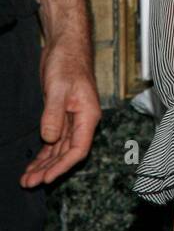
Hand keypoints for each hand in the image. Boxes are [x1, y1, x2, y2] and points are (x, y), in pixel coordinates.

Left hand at [20, 36, 101, 186]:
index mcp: (88, 116)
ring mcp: (72, 119)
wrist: (66, 47)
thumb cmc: (68, 63)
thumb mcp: (59, 89)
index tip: (46, 177)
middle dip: (48, 169)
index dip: (62, 166)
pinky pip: (54, 140)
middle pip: (66, 153)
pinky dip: (43, 152)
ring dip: (44, 164)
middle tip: (30, 183)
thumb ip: (54, 115)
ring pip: (58, 149)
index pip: (78, 149)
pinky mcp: (61, 115)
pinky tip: (33, 164)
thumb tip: (49, 139)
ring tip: (27, 178)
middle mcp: (82, 121)